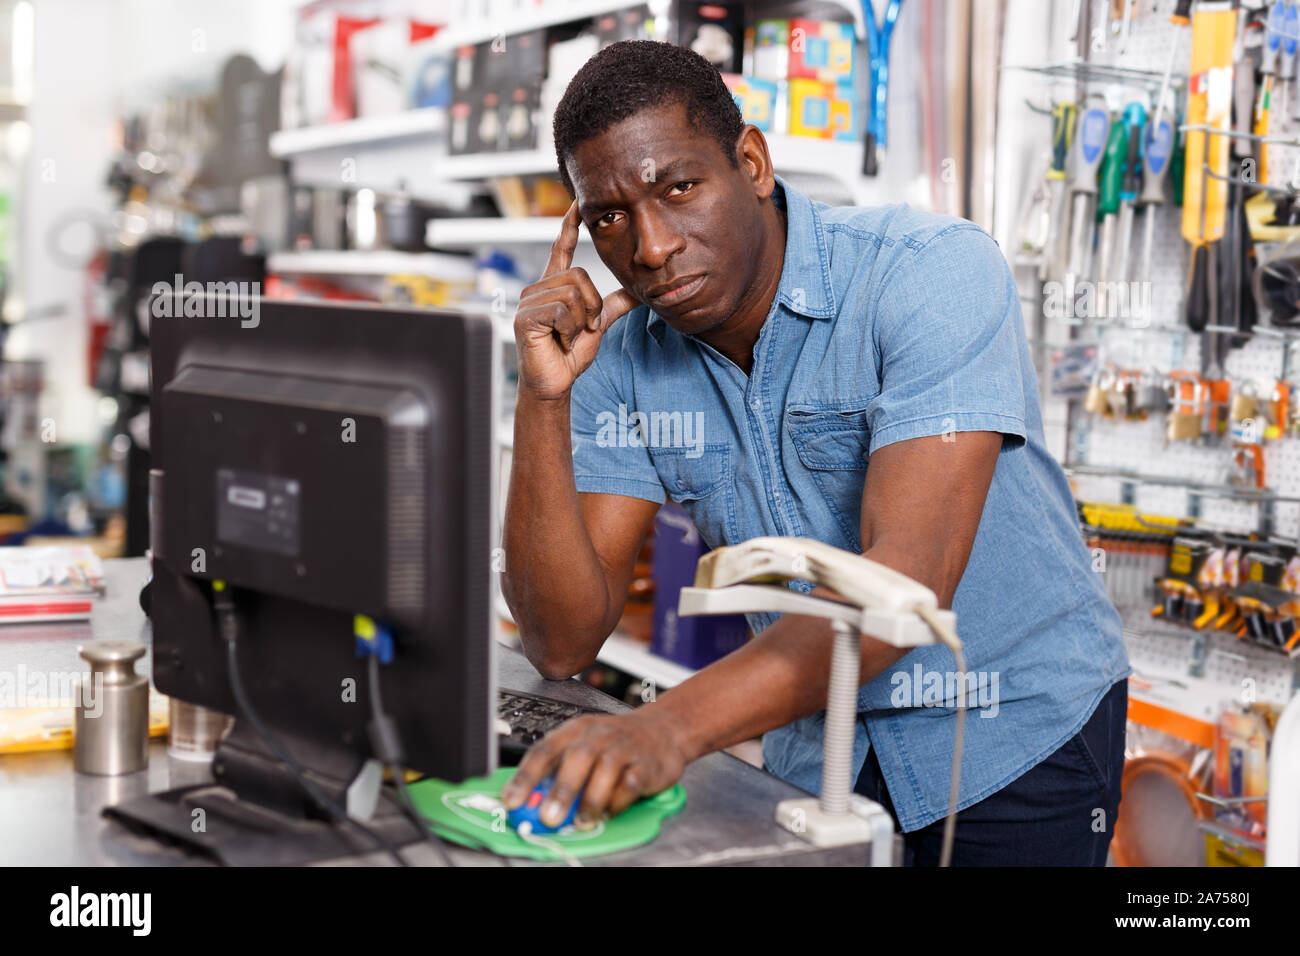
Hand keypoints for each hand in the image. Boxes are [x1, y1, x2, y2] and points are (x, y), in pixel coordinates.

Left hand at [500, 707, 689, 829]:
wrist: (663, 729)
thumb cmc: (615, 742)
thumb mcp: (584, 746)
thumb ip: (559, 772)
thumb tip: (529, 803)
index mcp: (576, 730)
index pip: (545, 750)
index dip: (525, 776)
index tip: (511, 800)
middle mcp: (599, 735)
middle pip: (576, 758)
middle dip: (561, 791)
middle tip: (548, 817)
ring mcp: (624, 748)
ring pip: (604, 771)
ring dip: (590, 800)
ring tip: (582, 821)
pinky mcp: (646, 765)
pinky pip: (630, 784)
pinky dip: (618, 802)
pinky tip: (610, 811)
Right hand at [514, 200, 637, 401]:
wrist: (555, 382)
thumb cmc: (570, 353)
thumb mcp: (598, 324)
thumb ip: (614, 305)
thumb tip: (639, 292)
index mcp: (555, 286)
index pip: (562, 248)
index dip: (570, 226)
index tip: (578, 203)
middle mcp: (539, 288)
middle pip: (580, 275)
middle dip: (591, 305)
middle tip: (583, 328)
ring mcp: (529, 301)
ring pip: (573, 294)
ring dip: (580, 321)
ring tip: (569, 336)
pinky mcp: (525, 317)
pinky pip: (562, 311)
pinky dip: (569, 330)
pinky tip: (559, 340)